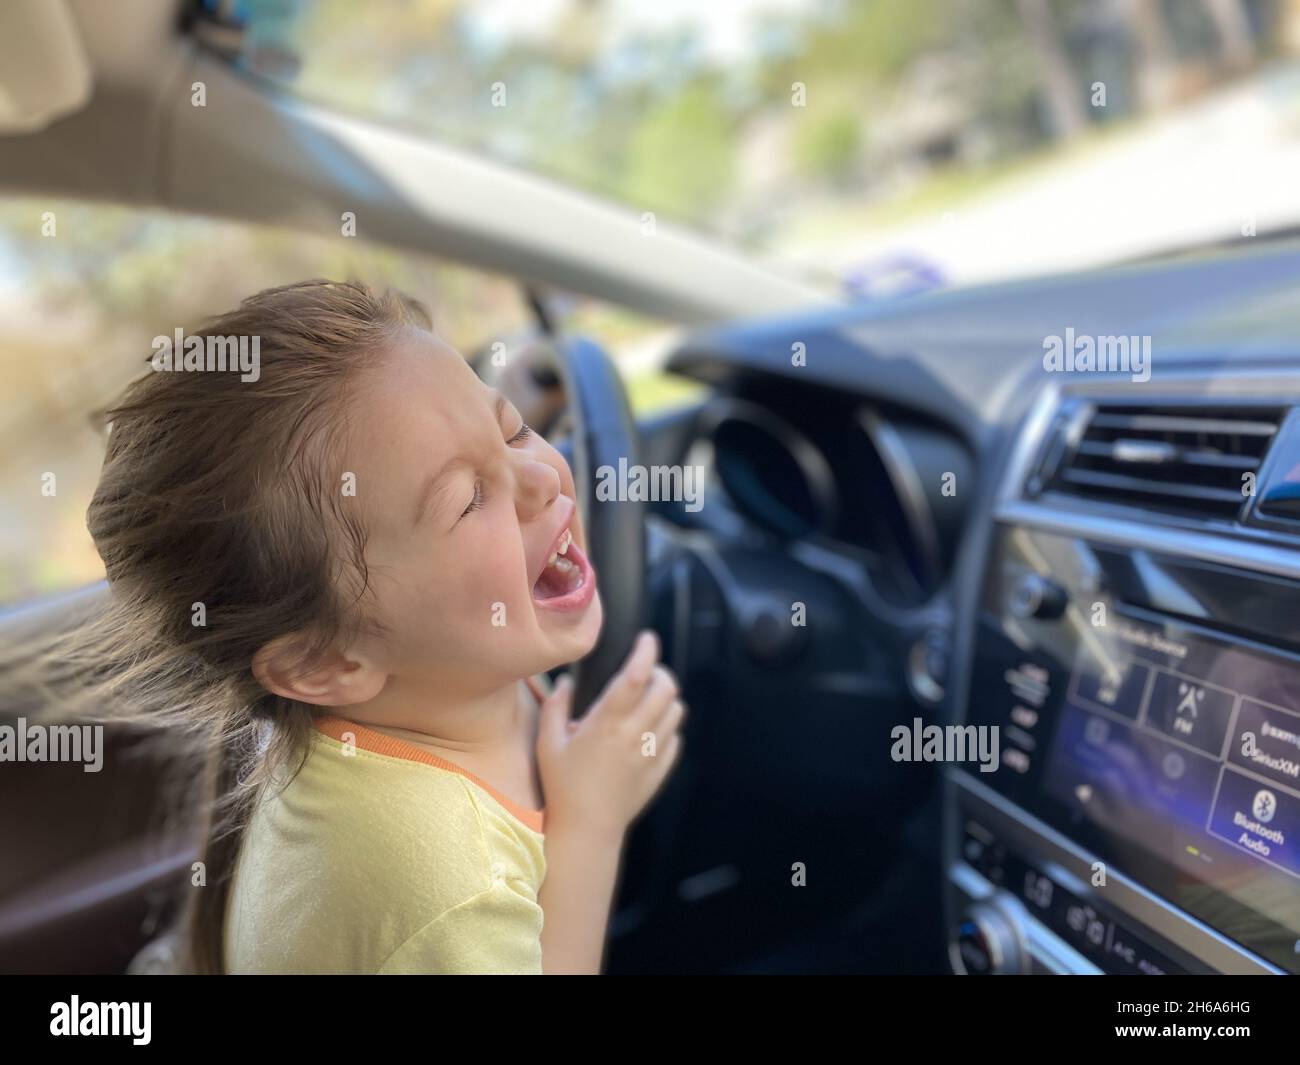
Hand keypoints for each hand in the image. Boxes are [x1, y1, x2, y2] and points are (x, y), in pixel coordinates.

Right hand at [536, 630, 685, 840]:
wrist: (586, 830)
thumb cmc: (562, 786)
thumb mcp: (548, 744)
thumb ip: (556, 707)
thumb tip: (566, 680)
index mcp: (607, 723)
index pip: (636, 676)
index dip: (646, 652)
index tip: (646, 639)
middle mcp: (635, 735)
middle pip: (667, 689)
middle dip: (660, 672)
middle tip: (646, 671)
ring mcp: (651, 754)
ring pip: (676, 712)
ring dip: (666, 698)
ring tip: (649, 698)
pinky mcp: (659, 771)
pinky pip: (675, 739)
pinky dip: (668, 727)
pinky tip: (650, 729)